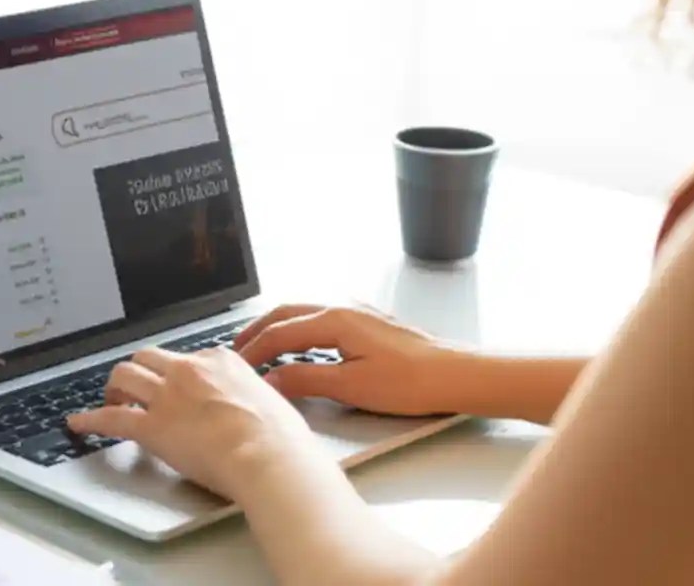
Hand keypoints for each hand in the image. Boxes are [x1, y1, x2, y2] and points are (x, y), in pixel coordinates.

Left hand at [65, 346, 325, 500]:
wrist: (268, 456)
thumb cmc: (279, 437)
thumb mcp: (272, 398)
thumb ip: (252, 394)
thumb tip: (254, 402)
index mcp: (220, 360)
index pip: (187, 357)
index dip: (177, 374)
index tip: (176, 387)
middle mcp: (189, 370)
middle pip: (148, 357)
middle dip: (139, 371)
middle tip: (136, 389)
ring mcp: (167, 395)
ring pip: (124, 375)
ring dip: (114, 387)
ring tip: (112, 400)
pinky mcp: (151, 426)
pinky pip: (111, 417)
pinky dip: (90, 419)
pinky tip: (78, 423)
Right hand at [235, 304, 465, 415]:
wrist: (457, 375)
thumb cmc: (411, 382)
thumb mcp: (351, 385)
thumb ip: (305, 379)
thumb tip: (270, 379)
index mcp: (334, 319)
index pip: (279, 333)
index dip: (253, 352)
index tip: (235, 369)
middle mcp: (343, 307)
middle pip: (287, 313)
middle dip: (258, 330)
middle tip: (236, 350)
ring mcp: (358, 313)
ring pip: (304, 312)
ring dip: (278, 327)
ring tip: (261, 346)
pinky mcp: (370, 324)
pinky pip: (321, 318)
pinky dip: (299, 329)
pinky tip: (301, 345)